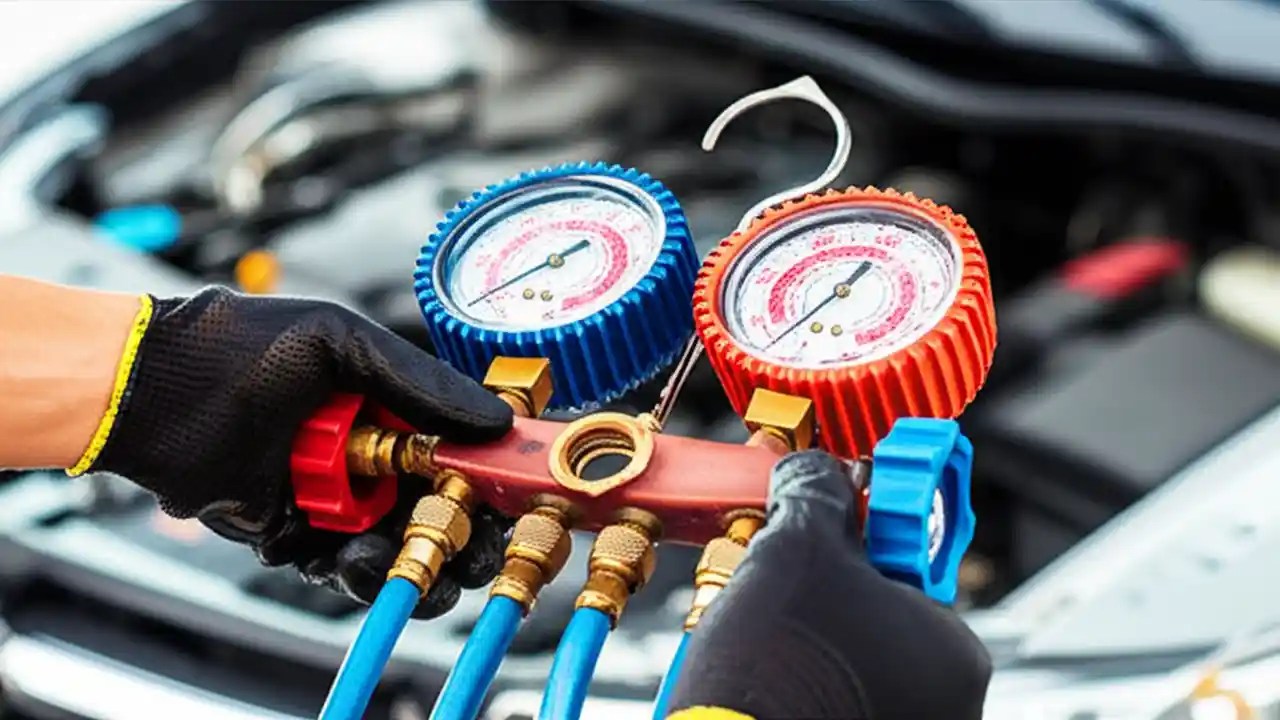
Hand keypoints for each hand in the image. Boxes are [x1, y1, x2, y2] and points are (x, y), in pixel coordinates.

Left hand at [86, 286, 513, 617]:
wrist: (153, 389)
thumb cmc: (237, 347)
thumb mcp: (341, 343)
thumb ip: (419, 382)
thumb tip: (493, 418)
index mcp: (390, 406)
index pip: (460, 447)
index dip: (489, 474)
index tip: (508, 491)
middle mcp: (369, 455)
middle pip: (439, 507)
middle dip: (463, 529)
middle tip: (472, 540)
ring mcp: (335, 498)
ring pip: (398, 545)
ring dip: (413, 556)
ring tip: (411, 554)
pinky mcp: (296, 536)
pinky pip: (342, 567)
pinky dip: (356, 570)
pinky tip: (354, 555)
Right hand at [668, 451, 991, 719]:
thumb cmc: (777, 672)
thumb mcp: (795, 550)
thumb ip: (816, 493)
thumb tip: (816, 470)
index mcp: (954, 649)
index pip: (914, 555)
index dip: (863, 523)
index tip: (836, 506)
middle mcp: (945, 700)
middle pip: (877, 605)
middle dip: (824, 583)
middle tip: (779, 575)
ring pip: (848, 648)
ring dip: (806, 627)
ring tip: (761, 631)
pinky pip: (832, 689)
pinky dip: (798, 672)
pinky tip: (761, 669)